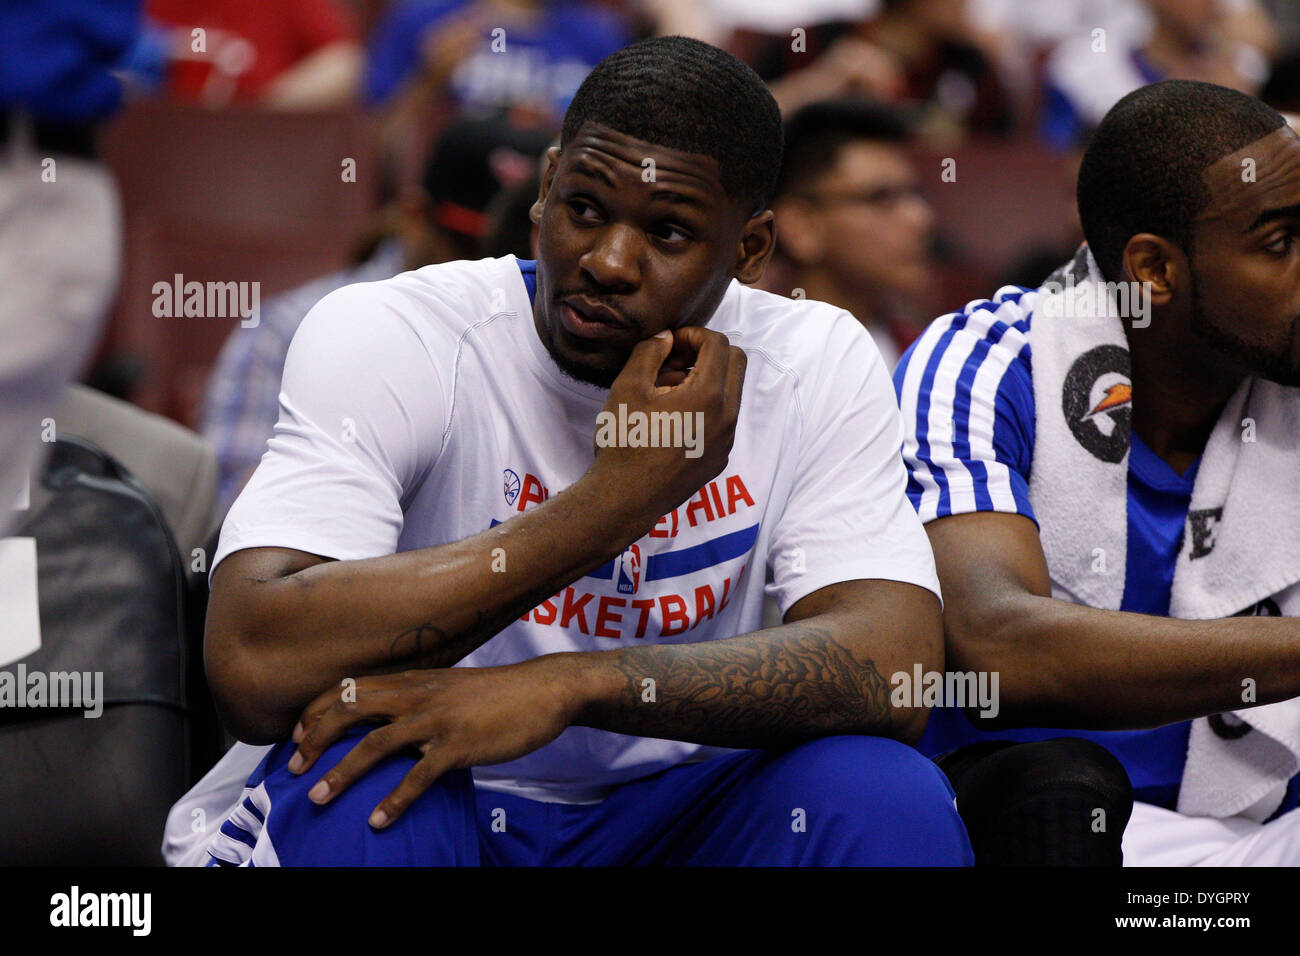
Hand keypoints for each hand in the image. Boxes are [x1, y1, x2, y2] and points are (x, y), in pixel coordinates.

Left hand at [287, 657, 575, 827]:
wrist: (545, 690)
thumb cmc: (499, 693)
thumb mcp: (450, 687)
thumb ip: (419, 699)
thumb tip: (391, 722)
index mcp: (413, 680)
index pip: (350, 687)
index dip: (317, 710)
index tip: (297, 735)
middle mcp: (418, 694)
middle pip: (350, 709)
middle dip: (314, 738)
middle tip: (294, 767)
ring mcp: (438, 719)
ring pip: (375, 743)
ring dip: (341, 772)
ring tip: (318, 797)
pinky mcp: (460, 744)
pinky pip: (419, 776)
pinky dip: (394, 800)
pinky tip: (378, 820)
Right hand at [589, 326, 746, 524]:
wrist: (625, 499)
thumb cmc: (624, 442)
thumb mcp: (627, 387)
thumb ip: (650, 352)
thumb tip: (666, 337)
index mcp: (708, 395)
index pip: (719, 344)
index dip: (693, 334)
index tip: (670, 344)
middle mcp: (727, 417)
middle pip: (737, 363)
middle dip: (708, 353)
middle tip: (674, 362)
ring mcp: (726, 440)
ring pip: (730, 393)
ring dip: (706, 380)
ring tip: (666, 393)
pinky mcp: (720, 458)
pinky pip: (723, 420)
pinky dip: (705, 407)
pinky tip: (672, 420)